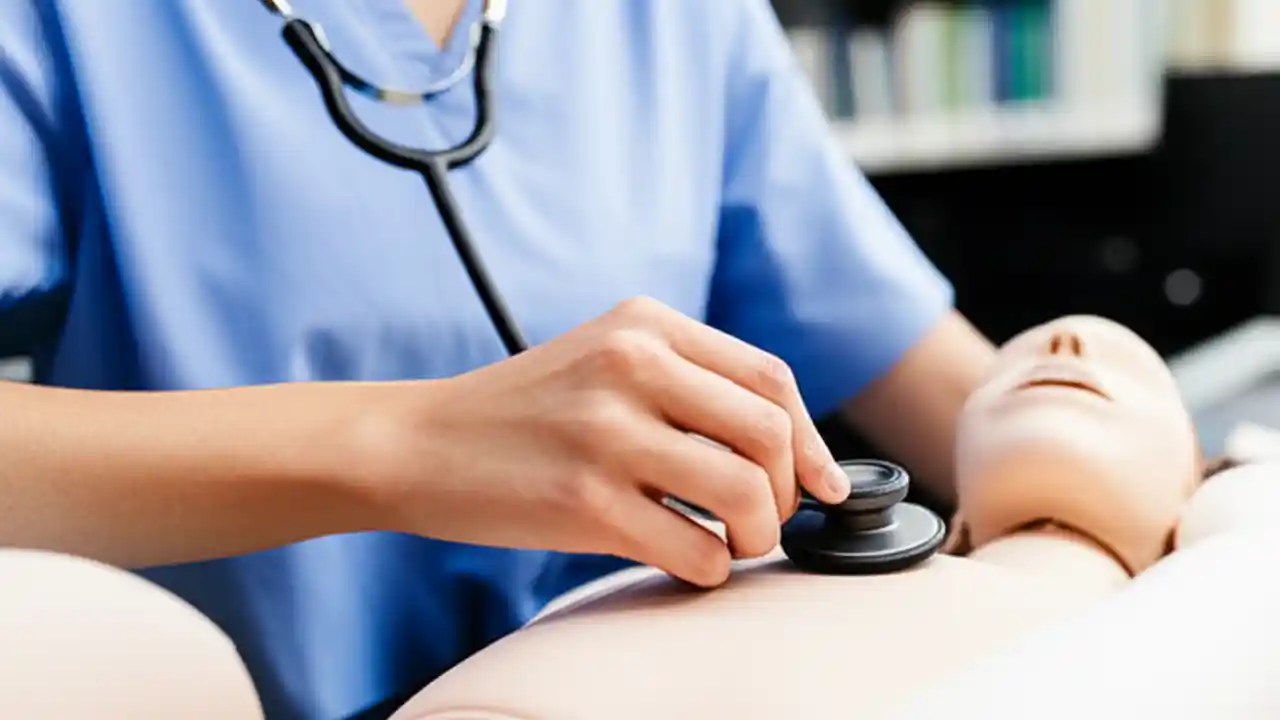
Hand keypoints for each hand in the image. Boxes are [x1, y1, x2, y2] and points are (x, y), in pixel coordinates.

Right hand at [357, 297, 849, 586]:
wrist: (418, 443)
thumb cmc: (523, 412)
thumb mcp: (604, 357)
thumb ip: (686, 380)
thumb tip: (790, 451)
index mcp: (643, 324)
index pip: (770, 379)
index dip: (812, 441)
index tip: (822, 485)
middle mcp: (630, 365)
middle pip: (770, 433)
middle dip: (789, 491)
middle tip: (766, 520)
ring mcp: (605, 433)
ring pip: (744, 493)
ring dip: (757, 535)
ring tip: (731, 544)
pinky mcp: (582, 501)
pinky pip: (694, 549)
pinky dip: (710, 568)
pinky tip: (689, 561)